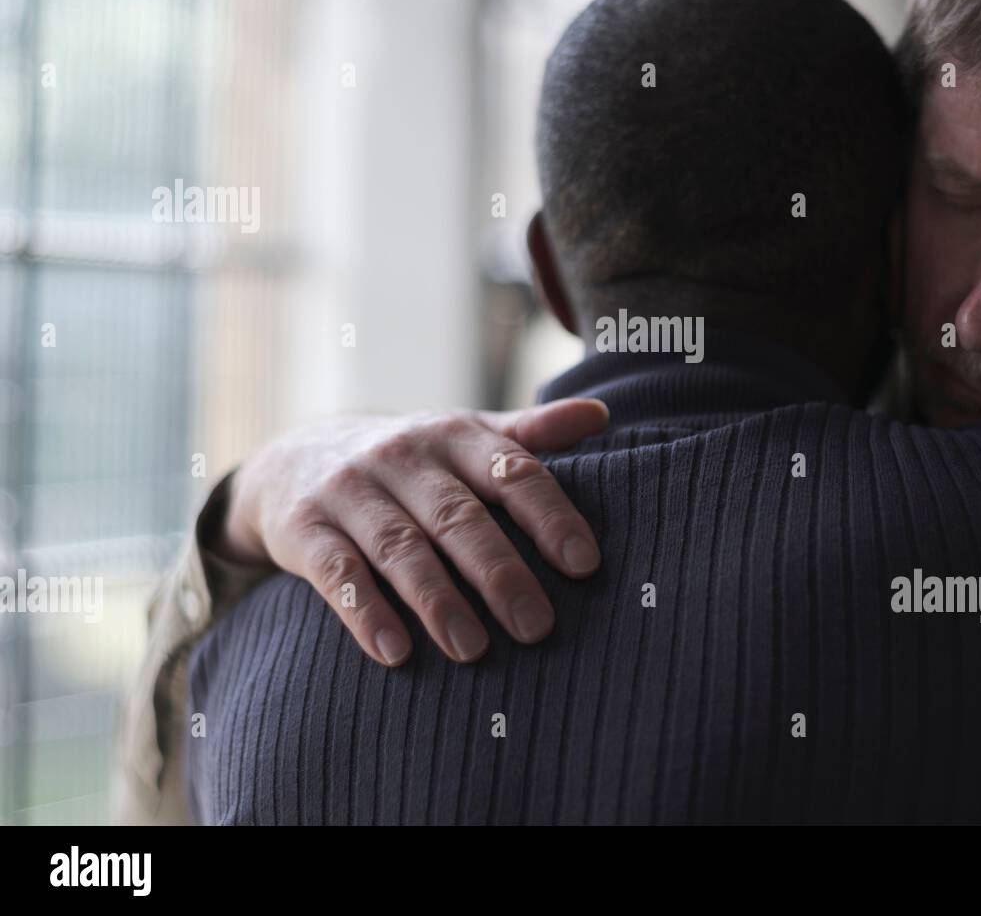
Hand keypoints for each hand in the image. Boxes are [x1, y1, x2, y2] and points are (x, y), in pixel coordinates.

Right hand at [212, 399, 608, 665]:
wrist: (293, 459)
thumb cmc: (409, 460)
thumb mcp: (466, 436)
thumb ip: (530, 434)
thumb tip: (601, 414)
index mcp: (454, 436)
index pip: (511, 472)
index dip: (549, 516)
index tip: (584, 564)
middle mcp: (403, 457)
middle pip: (458, 516)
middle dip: (499, 572)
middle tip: (537, 626)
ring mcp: (350, 491)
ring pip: (400, 547)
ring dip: (437, 600)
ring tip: (472, 649)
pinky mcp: (304, 528)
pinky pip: (337, 572)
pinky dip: (365, 612)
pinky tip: (394, 652)